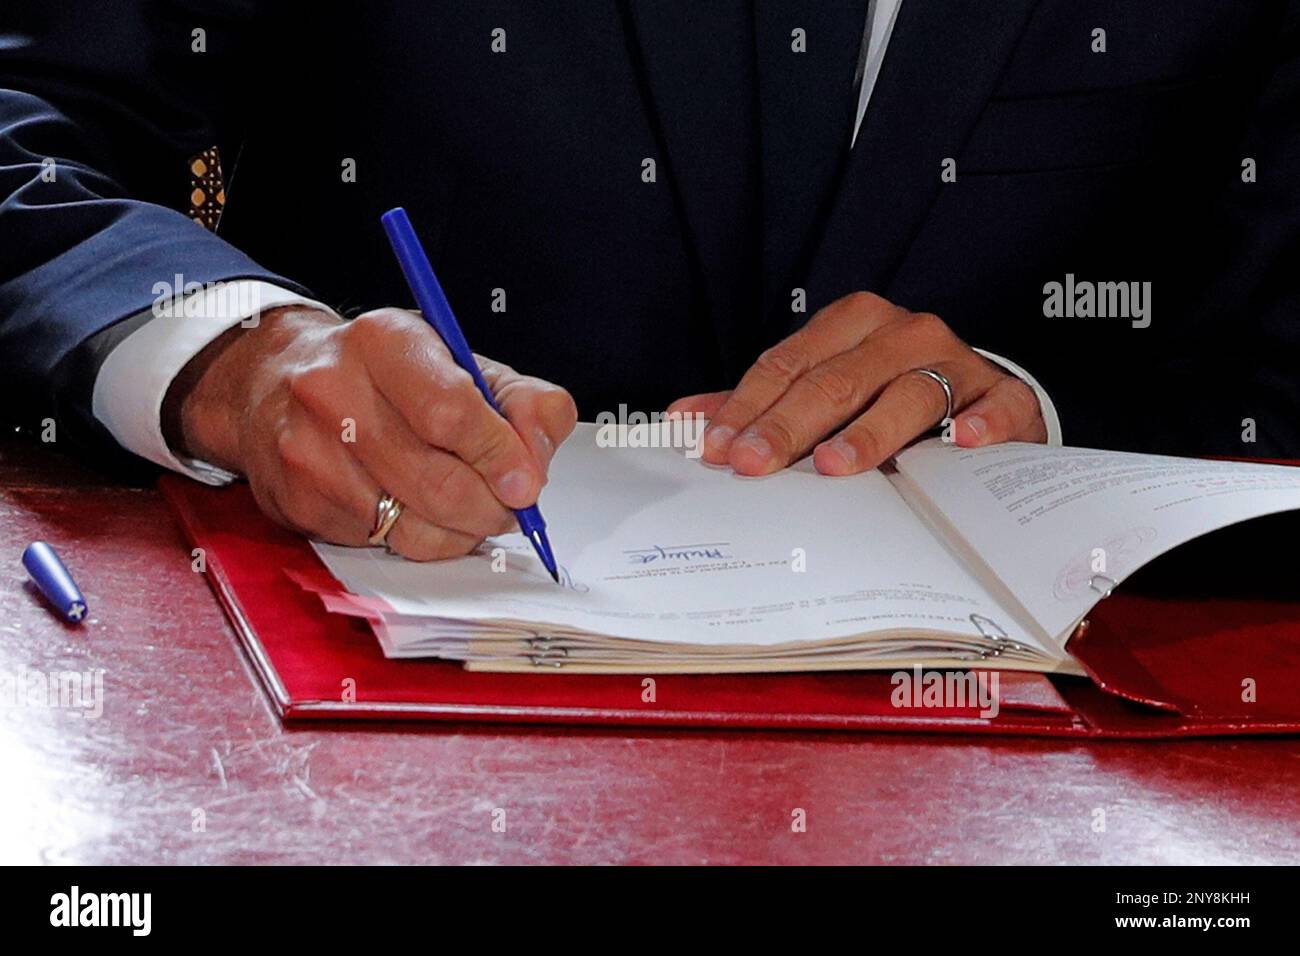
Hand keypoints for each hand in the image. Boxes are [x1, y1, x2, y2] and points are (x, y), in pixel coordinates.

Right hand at [164, 305, 576, 559]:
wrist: (272, 385)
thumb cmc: (382, 375)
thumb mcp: (460, 362)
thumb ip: (521, 400)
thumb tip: (538, 458)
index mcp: (384, 342)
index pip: (452, 412)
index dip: (500, 455)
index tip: (527, 481)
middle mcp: (334, 391)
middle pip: (438, 482)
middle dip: (491, 506)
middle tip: (511, 506)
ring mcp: (309, 451)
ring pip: (415, 525)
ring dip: (462, 530)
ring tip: (472, 509)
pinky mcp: (299, 502)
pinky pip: (386, 544)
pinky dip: (423, 539)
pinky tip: (423, 512)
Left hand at [669, 292, 1046, 475]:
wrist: (981, 401)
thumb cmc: (888, 395)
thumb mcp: (825, 391)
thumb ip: (760, 405)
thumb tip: (683, 421)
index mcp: (852, 324)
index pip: (788, 365)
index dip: (748, 408)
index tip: (717, 449)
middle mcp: (903, 334)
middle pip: (836, 381)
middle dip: (789, 426)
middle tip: (754, 465)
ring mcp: (956, 363)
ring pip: (907, 394)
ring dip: (870, 431)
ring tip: (834, 464)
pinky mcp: (1002, 397)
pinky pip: (994, 407)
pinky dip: (980, 423)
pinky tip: (961, 442)